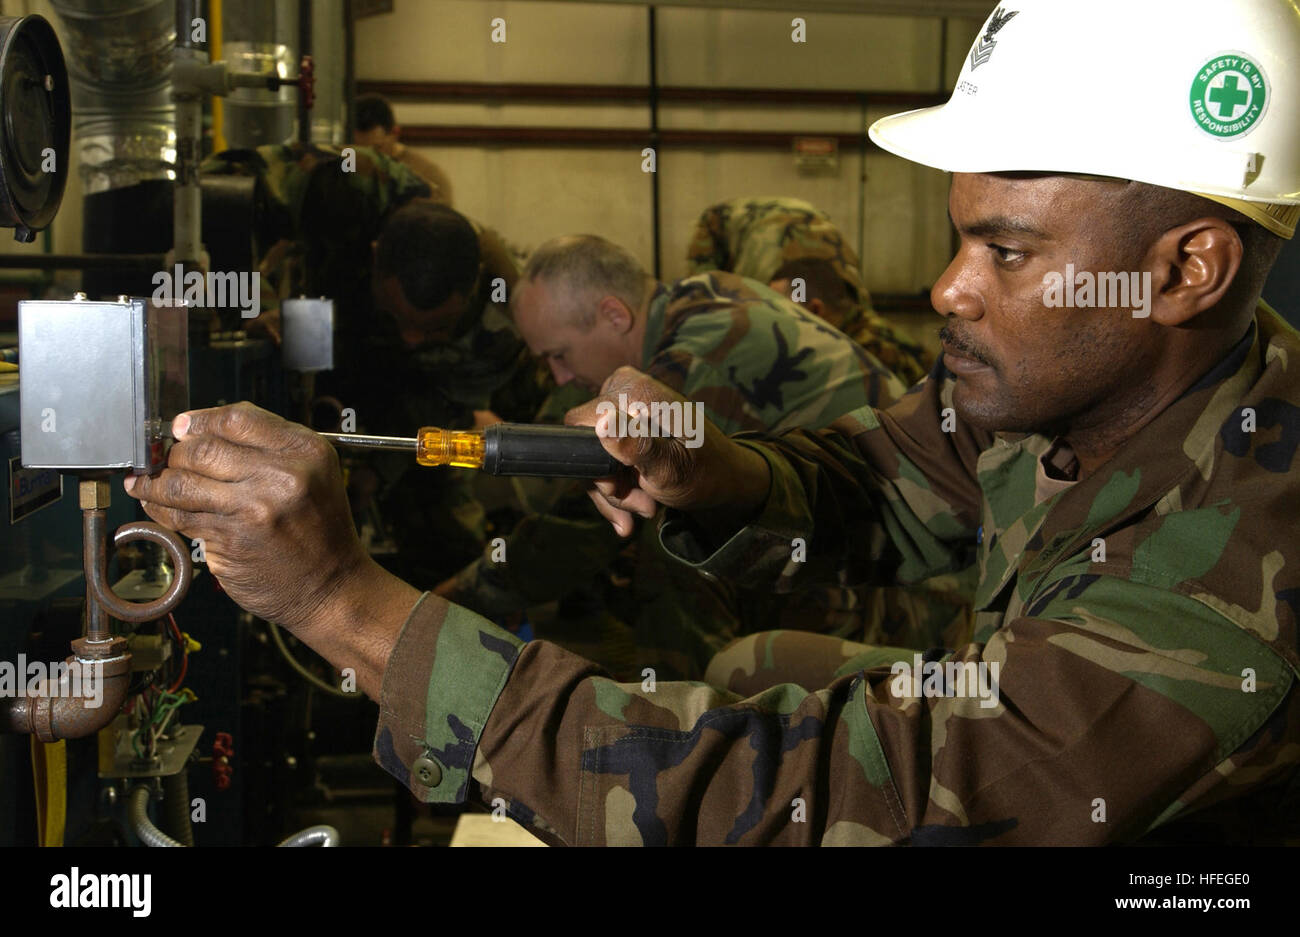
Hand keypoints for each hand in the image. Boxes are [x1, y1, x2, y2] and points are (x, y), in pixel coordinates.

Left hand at [124, 402, 384, 635]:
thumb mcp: (314, 473)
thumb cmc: (319, 529)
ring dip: (158, 481)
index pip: (237, 418)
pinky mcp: (232, 540)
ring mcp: (255, 509)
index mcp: (306, 451)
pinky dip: (159, 508)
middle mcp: (283, 476)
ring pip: (182, 482)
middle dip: (176, 453)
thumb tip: (199, 430)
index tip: (182, 428)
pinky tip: (155, 504)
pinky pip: (180, 516)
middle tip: (171, 460)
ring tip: (149, 482)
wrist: (331, 585)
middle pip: (203, 448)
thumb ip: (268, 447)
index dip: (200, 421)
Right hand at [563, 367, 769, 536]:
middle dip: (609, 485)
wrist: (726, 480)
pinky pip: (606, 459)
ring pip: (594, 458)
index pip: (578, 424)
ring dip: (616, 492)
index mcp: (635, 391)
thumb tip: (603, 424)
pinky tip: (640, 506)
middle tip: (643, 506)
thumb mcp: (671, 467)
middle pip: (584, 444)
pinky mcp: (627, 423)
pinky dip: (619, 487)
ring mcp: (625, 407)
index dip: (591, 463)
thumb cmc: (706, 472)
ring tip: (648, 507)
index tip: (619, 488)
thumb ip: (638, 447)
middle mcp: (625, 390)